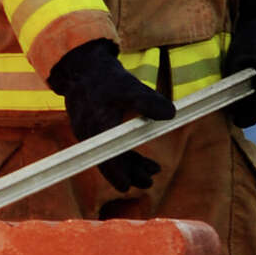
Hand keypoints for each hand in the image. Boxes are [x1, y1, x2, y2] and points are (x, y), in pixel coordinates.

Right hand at [47, 38, 175, 191]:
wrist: (84, 68)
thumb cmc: (106, 78)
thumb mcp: (130, 87)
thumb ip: (150, 102)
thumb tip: (171, 114)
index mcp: (96, 127)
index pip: (105, 157)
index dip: (116, 174)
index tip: (127, 186)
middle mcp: (90, 135)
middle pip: (109, 162)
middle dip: (130, 173)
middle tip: (150, 182)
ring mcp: (91, 134)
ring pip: (111, 156)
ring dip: (131, 165)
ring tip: (154, 171)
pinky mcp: (95, 130)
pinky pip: (110, 149)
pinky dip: (126, 155)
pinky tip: (145, 160)